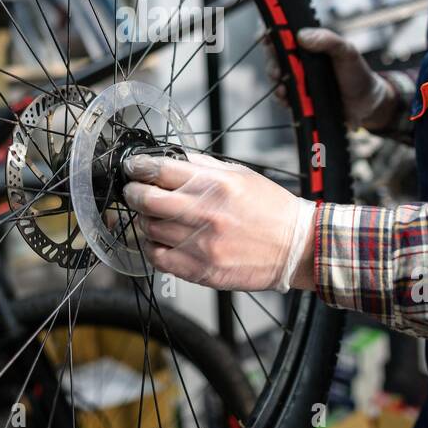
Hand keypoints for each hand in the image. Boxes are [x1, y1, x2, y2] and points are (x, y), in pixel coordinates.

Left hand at [121, 152, 316, 292]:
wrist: (295, 247)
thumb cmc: (270, 209)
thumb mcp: (240, 174)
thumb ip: (202, 166)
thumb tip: (171, 158)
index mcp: (214, 185)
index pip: (160, 169)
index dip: (138, 166)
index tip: (133, 167)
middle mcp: (204, 213)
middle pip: (146, 199)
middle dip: (132, 192)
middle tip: (133, 191)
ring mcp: (200, 244)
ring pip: (149, 229)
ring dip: (146, 220)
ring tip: (155, 217)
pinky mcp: (201, 269)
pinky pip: (158, 258)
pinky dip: (153, 247)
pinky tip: (162, 241)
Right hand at [266, 27, 394, 129]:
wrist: (366, 104)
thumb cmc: (357, 74)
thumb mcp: (347, 52)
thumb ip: (328, 40)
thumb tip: (303, 35)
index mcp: (310, 43)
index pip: (283, 31)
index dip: (270, 31)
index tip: (265, 36)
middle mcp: (300, 59)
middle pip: (273, 54)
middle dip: (271, 60)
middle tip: (277, 69)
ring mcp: (297, 78)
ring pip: (275, 76)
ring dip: (275, 80)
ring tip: (283, 86)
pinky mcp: (298, 96)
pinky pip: (282, 96)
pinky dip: (281, 97)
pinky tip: (287, 98)